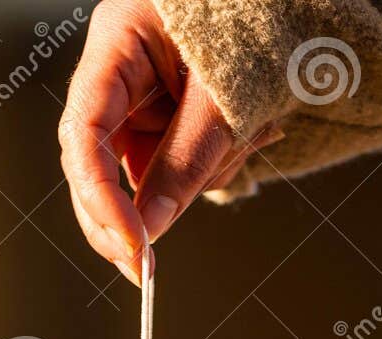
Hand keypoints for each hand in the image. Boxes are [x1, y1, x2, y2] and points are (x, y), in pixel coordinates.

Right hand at [59, 0, 280, 283]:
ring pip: (142, 174)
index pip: (84, 132)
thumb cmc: (263, 18)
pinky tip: (248, 134)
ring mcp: (140, 98)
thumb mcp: (229, 92)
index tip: (131, 246)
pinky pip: (174, 167)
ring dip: (197, 177)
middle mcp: (118, 73)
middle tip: (146, 270)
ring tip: (253, 133)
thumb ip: (187, 159)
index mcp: (119, 43)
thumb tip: (150, 230)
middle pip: (94, 164)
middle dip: (126, 216)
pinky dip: (211, 168)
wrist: (297, 3)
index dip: (99, 197)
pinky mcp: (165, 118)